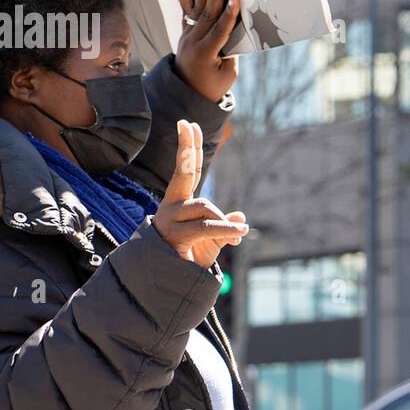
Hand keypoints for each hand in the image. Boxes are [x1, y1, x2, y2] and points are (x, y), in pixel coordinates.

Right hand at [152, 120, 247, 267]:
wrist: (169, 285)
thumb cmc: (190, 259)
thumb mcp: (213, 240)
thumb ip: (225, 226)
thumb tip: (240, 217)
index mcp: (179, 203)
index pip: (186, 170)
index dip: (188, 148)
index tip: (187, 124)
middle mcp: (171, 207)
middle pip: (183, 172)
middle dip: (186, 147)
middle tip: (186, 124)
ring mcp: (170, 220)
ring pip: (205, 207)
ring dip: (225, 221)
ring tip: (239, 232)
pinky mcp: (174, 236)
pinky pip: (207, 227)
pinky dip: (227, 229)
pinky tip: (240, 232)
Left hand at [174, 0, 240, 103]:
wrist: (187, 91)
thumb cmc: (213, 85)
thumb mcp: (227, 74)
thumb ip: (231, 51)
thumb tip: (236, 28)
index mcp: (206, 53)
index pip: (220, 30)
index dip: (229, 15)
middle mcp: (193, 41)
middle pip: (207, 14)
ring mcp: (187, 35)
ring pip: (196, 8)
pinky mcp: (184, 32)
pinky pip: (185, 11)